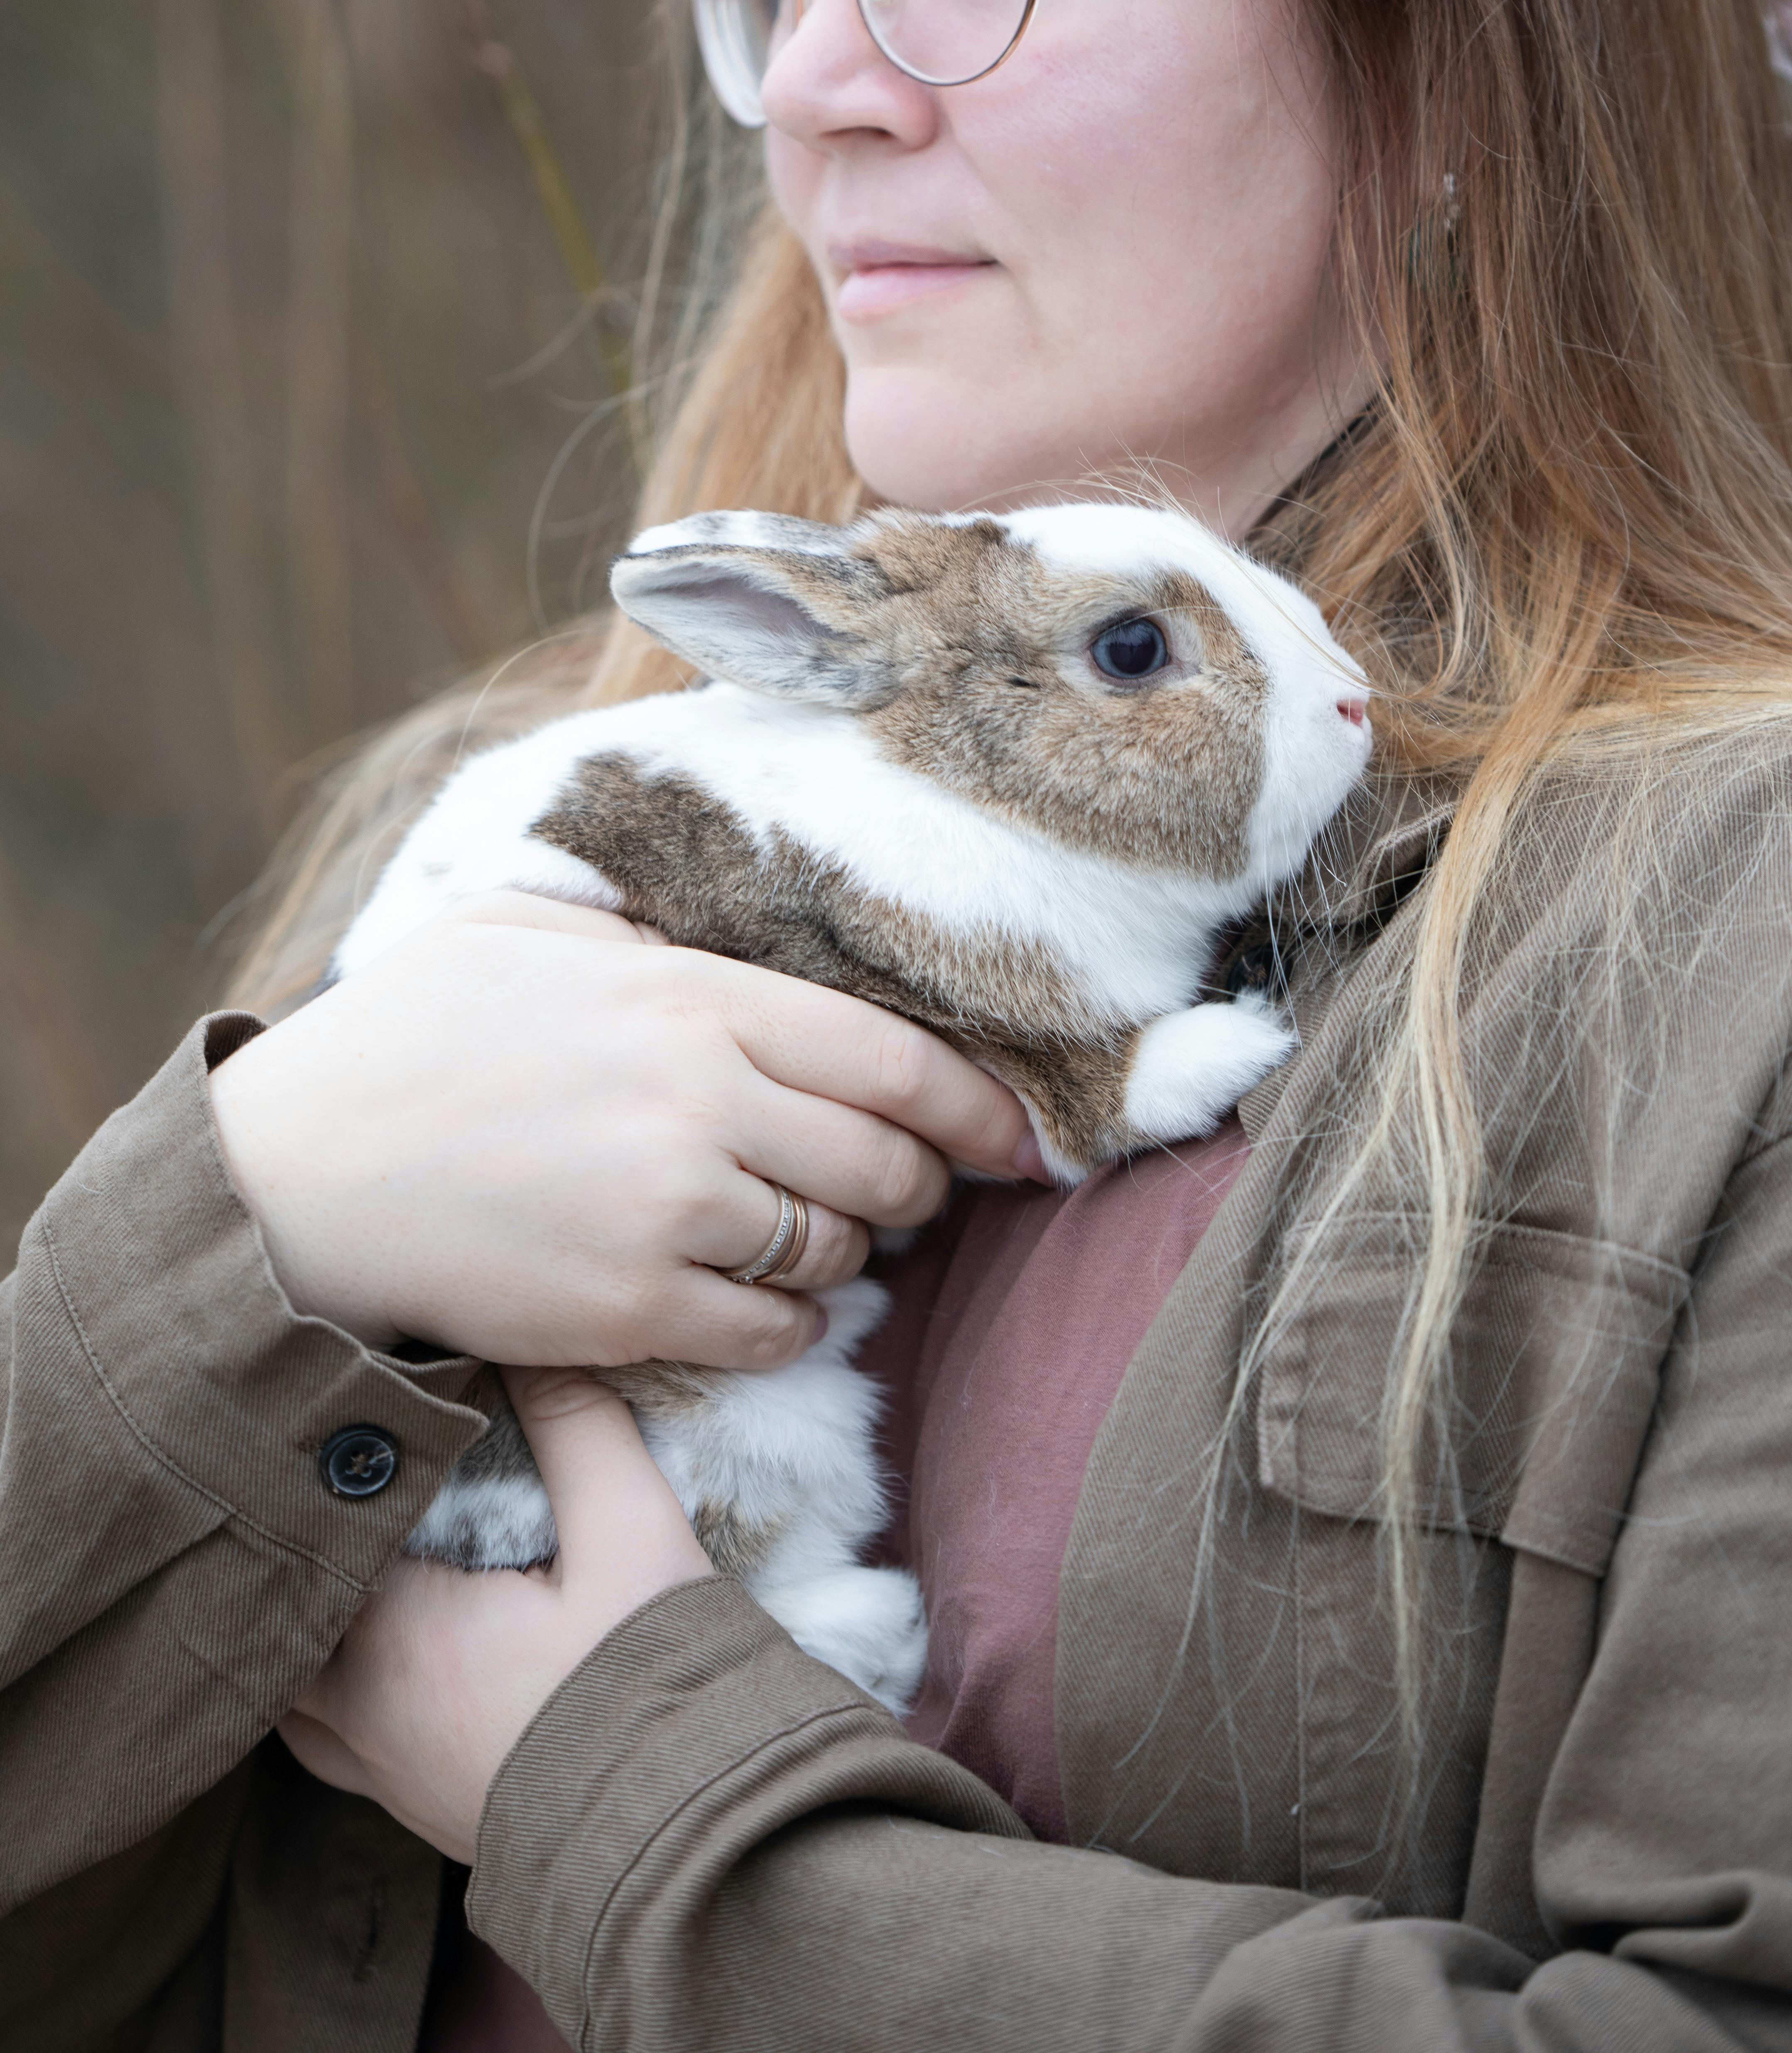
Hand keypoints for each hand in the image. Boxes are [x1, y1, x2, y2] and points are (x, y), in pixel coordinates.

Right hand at [211, 889, 1033, 1363]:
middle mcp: (702, 1108)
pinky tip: (762, 1300)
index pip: (896, 1061)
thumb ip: (652, 941)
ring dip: (847, 1253)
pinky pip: (772, 1331)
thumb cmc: (409, 1038)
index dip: (980, 1108)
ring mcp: (668, 1218)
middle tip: (903, 1191)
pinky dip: (792, 1322)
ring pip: (837, 1253)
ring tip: (813, 1238)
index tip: (1020, 1137)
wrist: (296, 1173)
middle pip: (886, 1166)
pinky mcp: (630, 1314)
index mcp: (693, 1002)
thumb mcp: (532, 934)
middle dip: (919, 1186)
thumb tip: (735, 958)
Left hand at [279, 1367, 702, 1861]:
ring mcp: (381, 1773)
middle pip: (283, 1610)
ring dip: (315, 1630)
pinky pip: (330, 1741)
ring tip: (360, 1571)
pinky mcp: (415, 1809)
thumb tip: (532, 1351)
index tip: (365, 1414)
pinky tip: (384, 1654)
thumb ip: (579, 1427)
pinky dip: (335, 1691)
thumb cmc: (657, 1682)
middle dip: (311, 1551)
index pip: (326, 1525)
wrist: (691, 1839)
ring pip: (295, 1687)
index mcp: (395, 1637)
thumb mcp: (634, 1531)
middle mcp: (361, 1712)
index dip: (341, 1468)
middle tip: (355, 1492)